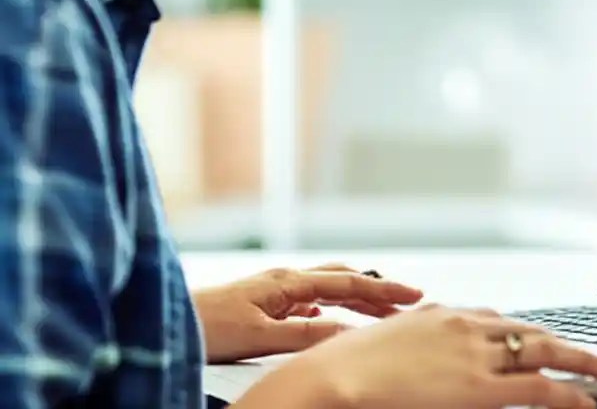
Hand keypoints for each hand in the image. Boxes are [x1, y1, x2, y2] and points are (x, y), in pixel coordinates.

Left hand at [195, 263, 423, 363]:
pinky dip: (329, 309)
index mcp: (287, 283)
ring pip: (326, 290)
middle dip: (376, 290)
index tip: (414, 294)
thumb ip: (305, 335)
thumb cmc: (204, 327)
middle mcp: (283, 281)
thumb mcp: (259, 335)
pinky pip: (307, 303)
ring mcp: (272, 292)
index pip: (348, 284)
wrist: (162, 325)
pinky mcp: (261, 306)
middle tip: (407, 300)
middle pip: (342, 280)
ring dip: (355, 300)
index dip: (384, 290)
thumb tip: (349, 334)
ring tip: (379, 311)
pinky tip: (329, 320)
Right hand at [239, 305, 596, 408]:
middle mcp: (464, 325)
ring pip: (541, 353)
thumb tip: (419, 362)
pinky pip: (537, 388)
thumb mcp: (384, 345)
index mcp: (440, 314)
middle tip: (588, 352)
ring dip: (576, 360)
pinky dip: (567, 392)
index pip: (494, 318)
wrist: (328, 378)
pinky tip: (585, 399)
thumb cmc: (341, 368)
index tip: (537, 337)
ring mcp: (474, 353)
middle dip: (561, 341)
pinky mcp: (479, 386)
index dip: (522, 331)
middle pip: (526, 330)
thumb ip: (413, 347)